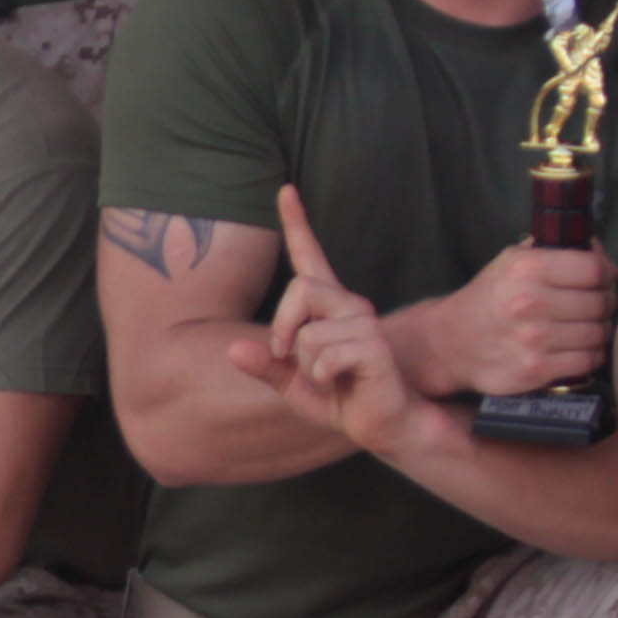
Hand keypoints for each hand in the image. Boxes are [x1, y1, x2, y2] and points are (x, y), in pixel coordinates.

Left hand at [225, 184, 420, 453]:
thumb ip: (266, 366)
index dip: (297, 222)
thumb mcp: (293, 384)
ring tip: (327, 379)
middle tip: (291, 360)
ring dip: (306, 366)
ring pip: (308, 332)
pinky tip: (341, 385)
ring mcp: (365, 323)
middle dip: (284, 329)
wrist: (384, 427)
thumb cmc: (343, 400)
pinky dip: (322, 378)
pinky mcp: (374, 346)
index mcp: (329, 307)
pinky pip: (325, 356)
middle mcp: (350, 305)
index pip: (310, 256)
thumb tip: (233, 350)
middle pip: (300, 288)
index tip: (285, 190)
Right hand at [395, 237, 617, 398]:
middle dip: (604, 303)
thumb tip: (599, 251)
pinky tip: (577, 349)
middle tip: (595, 306)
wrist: (450, 342)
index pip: (593, 268)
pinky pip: (588, 361)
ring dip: (599, 331)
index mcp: (526, 268)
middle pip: (599, 302)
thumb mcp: (511, 261)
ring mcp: (533, 339)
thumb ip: (554, 251)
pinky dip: (590, 356)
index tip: (604, 279)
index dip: (607, 273)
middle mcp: (529, 301)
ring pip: (598, 333)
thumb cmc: (489, 299)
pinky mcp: (536, 369)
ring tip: (585, 328)